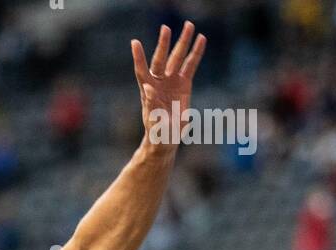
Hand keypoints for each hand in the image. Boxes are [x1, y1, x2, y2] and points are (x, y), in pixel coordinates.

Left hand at [131, 21, 205, 140]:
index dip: (139, 57)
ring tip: (189, 25)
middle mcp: (159, 81)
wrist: (167, 137)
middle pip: (161, 59)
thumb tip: (147, 88)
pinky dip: (196, 53)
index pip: (142, 70)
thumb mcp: (154, 120)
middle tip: (165, 28)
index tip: (135, 43)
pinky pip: (191, 65)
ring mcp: (172, 80)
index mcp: (148, 90)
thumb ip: (151, 104)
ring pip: (177, 58)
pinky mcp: (184, 83)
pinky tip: (201, 39)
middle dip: (164, 44)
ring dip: (183, 42)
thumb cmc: (157, 132)